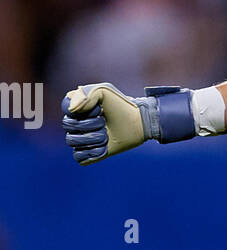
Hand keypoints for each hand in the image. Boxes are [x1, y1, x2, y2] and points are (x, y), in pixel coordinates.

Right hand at [62, 84, 194, 164]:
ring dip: (93, 139)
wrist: (137, 123)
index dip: (81, 113)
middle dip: (89, 126)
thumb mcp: (104, 92)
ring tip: (106, 135)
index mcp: (76, 108)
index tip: (98, 110)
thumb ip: (85, 94)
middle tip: (104, 122)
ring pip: (73, 143)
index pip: (66, 112)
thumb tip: (72, 110)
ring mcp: (82, 139)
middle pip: (69, 128)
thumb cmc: (121, 106)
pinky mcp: (89, 154)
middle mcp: (76, 123)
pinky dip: (92, 153)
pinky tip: (104, 148)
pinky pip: (79, 157)